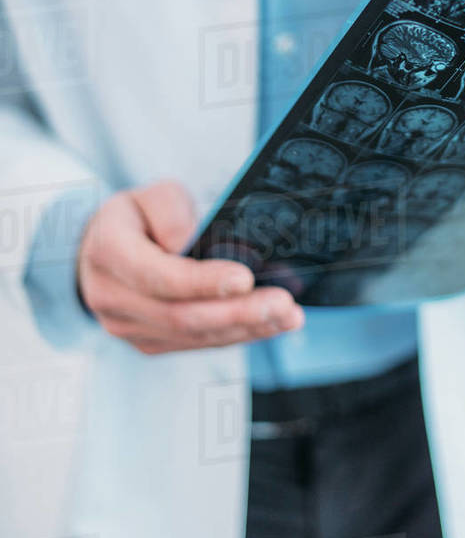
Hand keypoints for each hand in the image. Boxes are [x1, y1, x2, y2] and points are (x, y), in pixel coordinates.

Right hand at [78, 180, 303, 353]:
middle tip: (282, 304)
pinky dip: (236, 335)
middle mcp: (111, 297)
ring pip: (193, 336)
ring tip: (288, 316)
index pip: (158, 276)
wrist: (104, 249)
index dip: (203, 281)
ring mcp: (128, 327)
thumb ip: (170, 211)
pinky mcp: (149, 342)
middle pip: (181, 315)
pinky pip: (196, 344)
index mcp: (108, 252)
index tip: (245, 279)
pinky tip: (269, 325)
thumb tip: (187, 243)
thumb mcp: (152, 194)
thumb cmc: (137, 216)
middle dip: (237, 312)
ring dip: (245, 328)